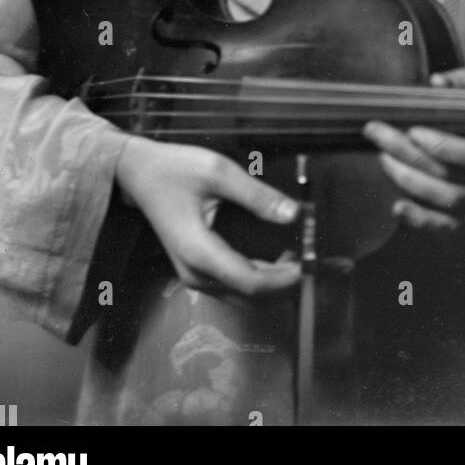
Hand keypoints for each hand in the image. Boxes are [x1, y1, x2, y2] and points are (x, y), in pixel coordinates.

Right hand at [115, 136, 300, 298]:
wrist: (139, 175)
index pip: (251, 281)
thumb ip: (257, 195)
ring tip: (310, 261)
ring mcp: (196, 277)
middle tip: (325, 265)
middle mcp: (196, 274)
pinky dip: (265, 279)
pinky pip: (238, 286)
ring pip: (246, 295)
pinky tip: (286, 260)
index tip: (314, 264)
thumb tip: (295, 215)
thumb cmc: (175, 169)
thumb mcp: (218, 172)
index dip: (286, 278)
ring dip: (279, 284)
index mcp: (199, 251)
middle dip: (290, 284)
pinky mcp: (200, 271)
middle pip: (252, 296)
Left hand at [363, 63, 464, 232]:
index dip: (441, 146)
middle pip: (449, 178)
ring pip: (443, 200)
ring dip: (407, 180)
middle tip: (377, 132)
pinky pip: (446, 227)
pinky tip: (397, 207)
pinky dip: (420, 221)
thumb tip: (437, 83)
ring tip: (383, 156)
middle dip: (407, 156)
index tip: (414, 130)